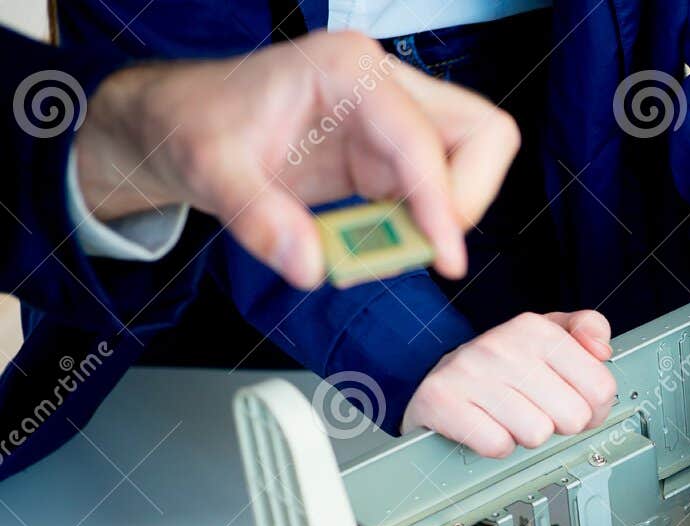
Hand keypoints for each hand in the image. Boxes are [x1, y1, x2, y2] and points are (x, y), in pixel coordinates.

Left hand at [74, 30, 518, 288]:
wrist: (185, 124)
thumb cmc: (197, 128)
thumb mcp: (210, 173)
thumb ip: (259, 220)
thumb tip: (312, 267)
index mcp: (346, 70)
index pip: (424, 138)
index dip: (443, 201)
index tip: (445, 259)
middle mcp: (384, 84)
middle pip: (482, 133)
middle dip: (467, 197)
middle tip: (428, 245)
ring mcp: (395, 117)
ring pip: (476, 158)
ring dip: (451, 213)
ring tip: (393, 245)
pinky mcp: (393, 153)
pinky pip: (441, 190)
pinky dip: (425, 225)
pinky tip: (378, 240)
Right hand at [401, 310, 615, 456]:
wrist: (440, 377)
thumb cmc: (502, 363)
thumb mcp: (549, 335)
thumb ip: (587, 330)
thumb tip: (602, 348)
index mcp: (536, 330)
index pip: (600, 387)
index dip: (594, 407)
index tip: (575, 402)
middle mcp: (502, 346)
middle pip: (573, 417)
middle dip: (560, 423)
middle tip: (539, 410)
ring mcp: (470, 373)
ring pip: (537, 434)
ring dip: (526, 435)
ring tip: (511, 416)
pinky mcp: (443, 402)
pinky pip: (498, 446)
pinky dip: (496, 445)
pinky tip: (488, 425)